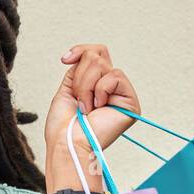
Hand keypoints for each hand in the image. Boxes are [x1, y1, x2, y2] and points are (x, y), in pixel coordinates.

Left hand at [44, 45, 139, 193]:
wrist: (66, 143)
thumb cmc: (63, 126)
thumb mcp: (67, 89)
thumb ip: (79, 69)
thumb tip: (85, 53)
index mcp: (97, 85)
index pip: (97, 52)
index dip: (81, 50)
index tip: (64, 59)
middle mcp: (111, 89)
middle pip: (97, 56)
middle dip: (80, 77)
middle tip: (78, 100)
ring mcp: (122, 94)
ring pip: (102, 64)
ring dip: (85, 86)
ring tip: (86, 108)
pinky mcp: (130, 101)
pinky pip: (115, 76)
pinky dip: (99, 91)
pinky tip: (97, 108)